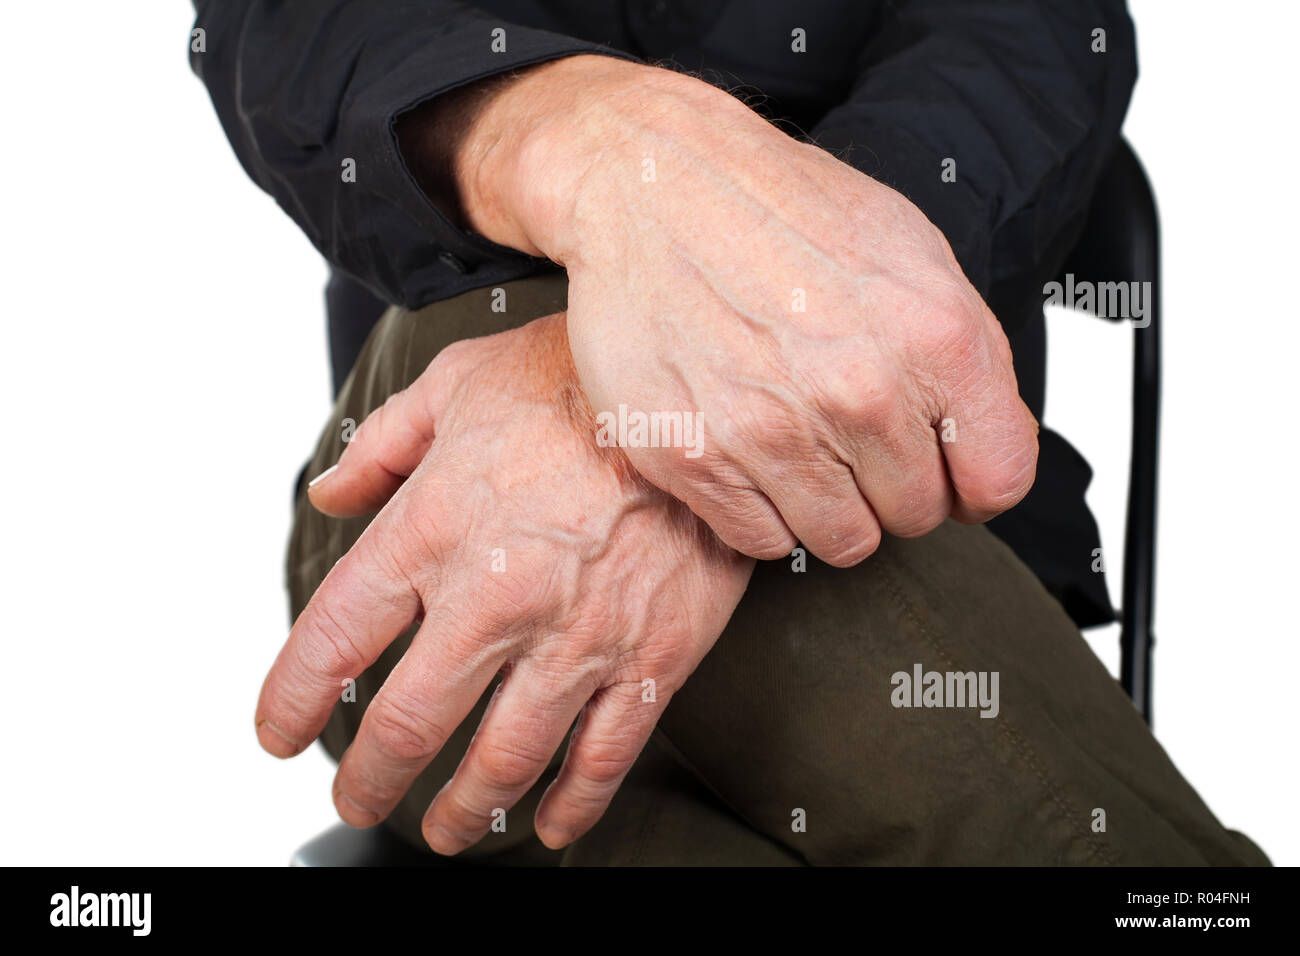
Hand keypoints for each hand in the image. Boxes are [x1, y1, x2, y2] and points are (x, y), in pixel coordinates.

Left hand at [256, 314, 752, 852]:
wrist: (694, 394)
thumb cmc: (576, 380)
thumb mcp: (458, 385)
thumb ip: (381, 447)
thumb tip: (329, 492)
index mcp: (433, 530)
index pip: (335, 638)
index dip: (293, 698)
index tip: (278, 732)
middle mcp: (494, 598)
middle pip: (408, 723)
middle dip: (371, 778)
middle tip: (359, 801)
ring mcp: (576, 637)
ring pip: (504, 759)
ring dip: (466, 809)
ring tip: (447, 830)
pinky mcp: (650, 655)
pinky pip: (605, 754)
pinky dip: (574, 803)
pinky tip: (552, 823)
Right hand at [430, 56, 1037, 565]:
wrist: (649, 187)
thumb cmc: (775, 210)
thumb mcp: (908, 248)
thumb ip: (964, 353)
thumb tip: (986, 438)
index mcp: (932, 337)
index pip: (997, 480)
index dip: (972, 481)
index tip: (945, 470)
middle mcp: (859, 392)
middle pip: (914, 515)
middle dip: (889, 484)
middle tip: (846, 434)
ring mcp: (774, 432)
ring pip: (843, 540)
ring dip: (827, 505)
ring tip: (796, 441)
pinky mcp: (698, 459)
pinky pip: (764, 541)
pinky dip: (758, 509)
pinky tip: (745, 449)